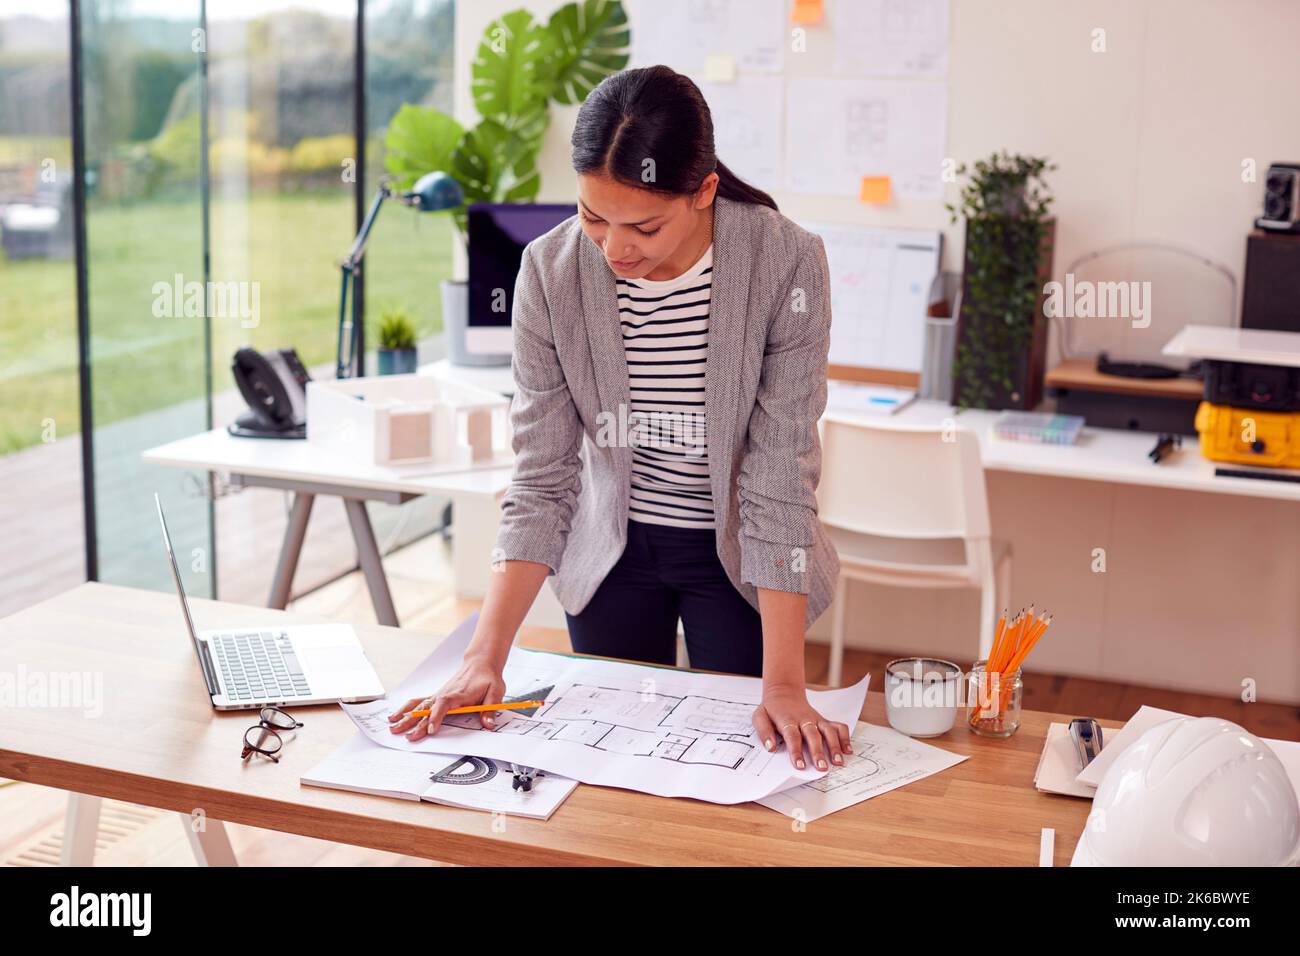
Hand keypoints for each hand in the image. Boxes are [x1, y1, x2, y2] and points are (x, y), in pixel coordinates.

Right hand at [386, 655, 505, 741]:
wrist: (480, 664)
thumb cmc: (487, 679)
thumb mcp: (495, 693)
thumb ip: (490, 710)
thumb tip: (489, 725)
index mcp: (459, 694)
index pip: (444, 704)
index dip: (436, 717)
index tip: (430, 730)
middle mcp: (445, 694)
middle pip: (427, 708)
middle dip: (416, 724)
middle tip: (407, 736)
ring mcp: (438, 695)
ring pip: (419, 705)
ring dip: (406, 716)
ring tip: (393, 726)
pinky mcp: (436, 696)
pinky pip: (418, 702)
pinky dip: (406, 708)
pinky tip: (396, 716)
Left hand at [751, 684, 851, 770]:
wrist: (784, 692)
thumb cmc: (772, 709)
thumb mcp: (759, 716)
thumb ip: (763, 731)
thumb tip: (770, 747)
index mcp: (787, 720)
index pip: (792, 736)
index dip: (796, 751)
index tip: (799, 765)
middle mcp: (804, 720)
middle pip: (813, 735)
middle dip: (818, 752)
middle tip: (821, 767)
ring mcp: (816, 720)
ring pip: (828, 731)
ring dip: (834, 746)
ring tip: (838, 762)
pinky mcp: (823, 720)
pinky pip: (837, 726)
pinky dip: (844, 737)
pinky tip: (848, 750)